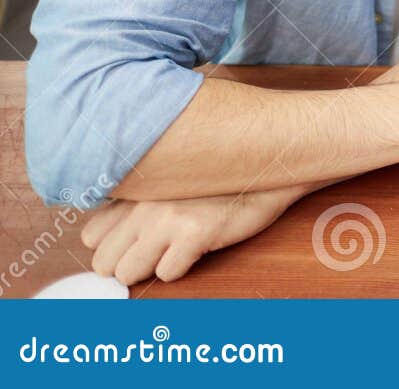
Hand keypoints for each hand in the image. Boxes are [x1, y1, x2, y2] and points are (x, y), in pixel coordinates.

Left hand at [81, 186, 303, 284]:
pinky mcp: (194, 232)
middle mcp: (142, 203)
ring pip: (127, 273)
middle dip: (128, 264)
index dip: (114, 246)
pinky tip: (196, 249)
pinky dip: (180, 268)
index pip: (90, 238)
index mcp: (132, 189)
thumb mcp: (169, 179)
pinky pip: (167, 273)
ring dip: (150, 269)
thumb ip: (135, 201)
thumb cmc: (220, 176)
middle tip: (156, 252)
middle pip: (104, 263)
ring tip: (174, 251)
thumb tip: (107, 239)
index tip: (135, 242)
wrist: (269, 164)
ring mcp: (166, 218)